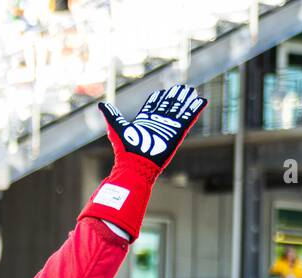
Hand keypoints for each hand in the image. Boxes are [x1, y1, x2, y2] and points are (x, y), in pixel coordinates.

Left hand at [82, 85, 205, 240]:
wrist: (136, 166)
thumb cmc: (125, 149)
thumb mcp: (116, 128)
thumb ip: (111, 115)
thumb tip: (101, 105)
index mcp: (145, 121)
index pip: (154, 106)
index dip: (159, 98)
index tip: (163, 92)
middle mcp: (158, 124)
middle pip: (168, 106)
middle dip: (175, 97)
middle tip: (181, 88)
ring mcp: (168, 128)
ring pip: (179, 111)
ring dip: (185, 101)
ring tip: (191, 91)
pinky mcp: (177, 134)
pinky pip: (188, 119)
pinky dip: (195, 109)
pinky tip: (200, 100)